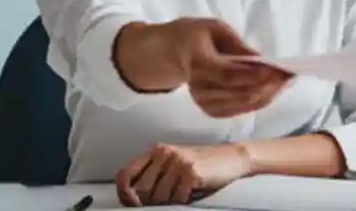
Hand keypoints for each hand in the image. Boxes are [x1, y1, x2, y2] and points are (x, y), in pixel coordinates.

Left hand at [116, 142, 252, 206]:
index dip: (123, 193)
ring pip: (159, 198)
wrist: (232, 157)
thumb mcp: (173, 164)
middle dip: (152, 200)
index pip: (125, 174)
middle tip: (169, 196)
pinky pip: (178, 198)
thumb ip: (153, 174)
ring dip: (172, 200)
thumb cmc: (203, 164)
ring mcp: (177, 162)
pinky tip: (193, 190)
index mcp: (157, 151)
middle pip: (141, 190)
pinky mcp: (191, 173)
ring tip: (184, 191)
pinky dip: (186, 200)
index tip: (132, 203)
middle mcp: (165, 153)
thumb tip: (133, 197)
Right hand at [166, 18, 292, 117]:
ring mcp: (204, 103)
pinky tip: (274, 89)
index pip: (228, 75)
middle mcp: (199, 88)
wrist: (174, 52)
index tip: (279, 71)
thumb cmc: (198, 35)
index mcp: (198, 63)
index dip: (255, 76)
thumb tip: (262, 61)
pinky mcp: (210, 110)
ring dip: (269, 94)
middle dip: (269, 85)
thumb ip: (238, 45)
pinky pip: (241, 110)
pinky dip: (261, 100)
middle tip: (291, 75)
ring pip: (244, 104)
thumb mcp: (216, 28)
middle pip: (240, 94)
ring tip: (287, 81)